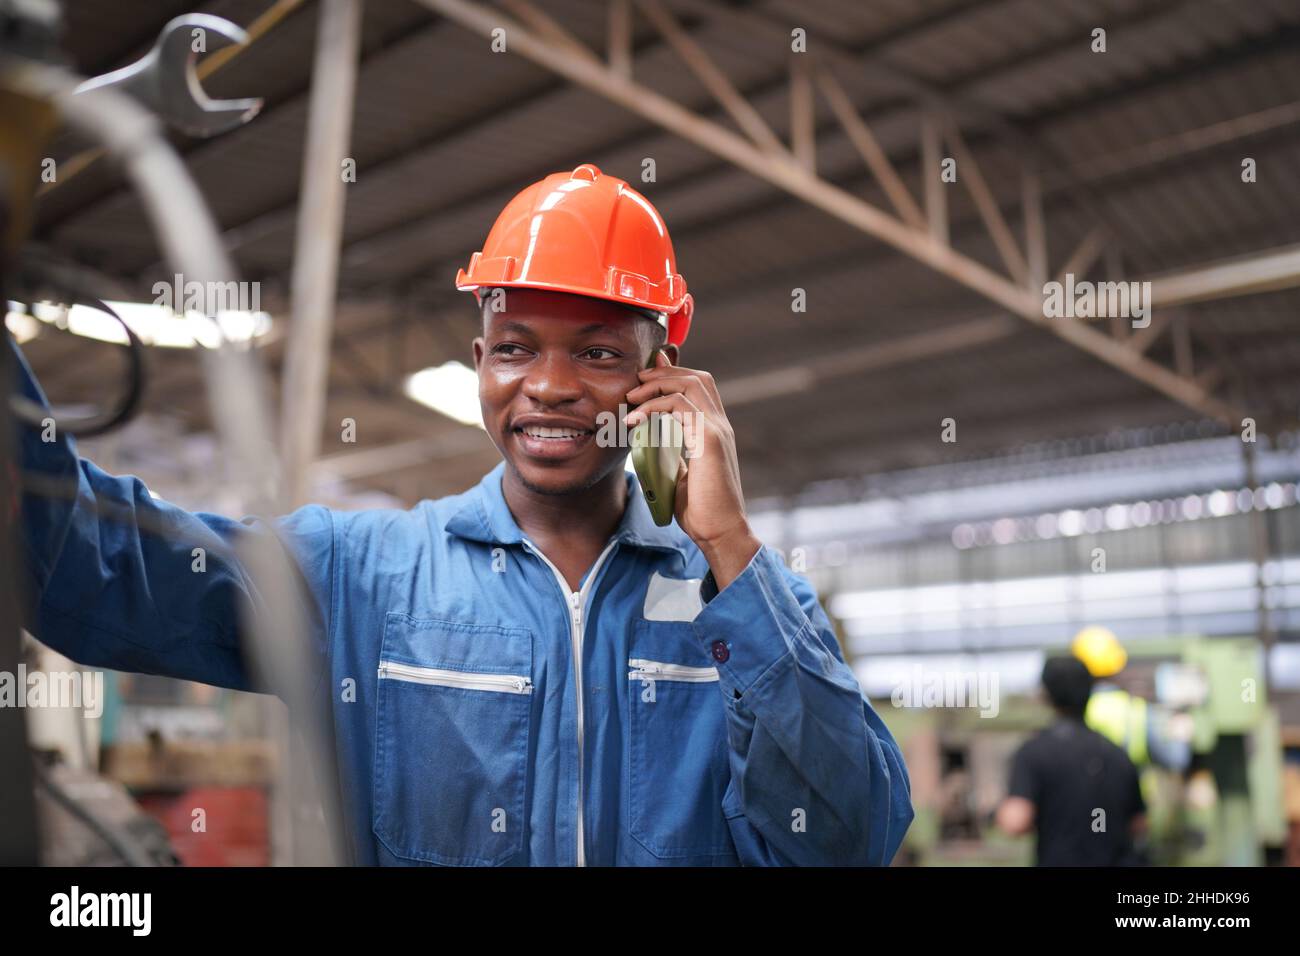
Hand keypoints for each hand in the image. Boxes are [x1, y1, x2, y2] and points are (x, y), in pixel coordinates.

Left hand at [624, 351, 760, 587]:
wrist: (720, 533)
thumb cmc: (701, 511)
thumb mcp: (682, 476)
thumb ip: (673, 457)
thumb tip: (654, 445)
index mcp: (714, 431)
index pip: (699, 387)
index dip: (673, 375)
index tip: (644, 378)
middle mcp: (719, 425)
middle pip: (696, 377)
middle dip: (663, 373)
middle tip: (636, 383)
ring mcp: (717, 430)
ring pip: (690, 384)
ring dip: (656, 385)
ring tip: (632, 397)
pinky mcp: (709, 439)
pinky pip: (680, 406)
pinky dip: (654, 406)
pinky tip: (636, 419)